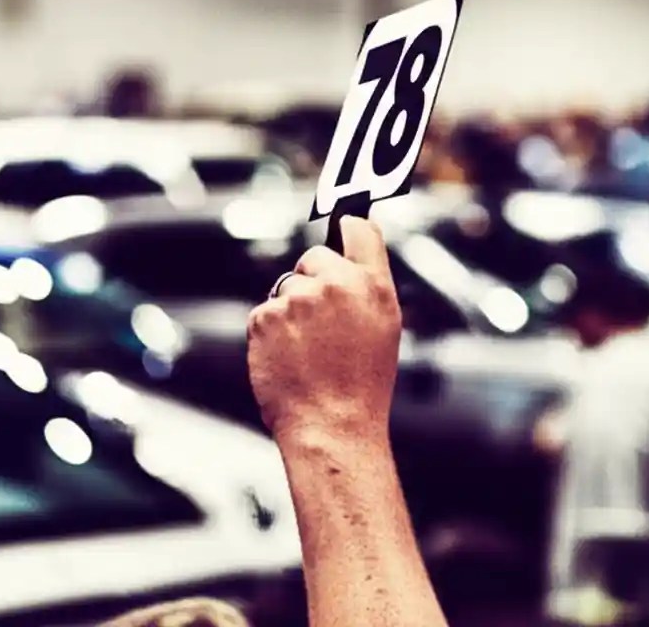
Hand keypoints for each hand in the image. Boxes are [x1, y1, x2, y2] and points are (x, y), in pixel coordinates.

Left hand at [247, 216, 401, 446]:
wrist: (332, 425)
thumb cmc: (361, 385)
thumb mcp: (384, 328)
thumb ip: (368, 285)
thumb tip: (353, 252)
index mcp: (373, 286)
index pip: (360, 230)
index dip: (349, 226)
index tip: (343, 223)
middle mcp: (336, 285)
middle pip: (314, 257)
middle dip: (312, 281)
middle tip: (322, 324)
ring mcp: (298, 300)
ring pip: (286, 288)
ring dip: (290, 312)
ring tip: (307, 350)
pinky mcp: (266, 316)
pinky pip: (264, 312)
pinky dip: (270, 332)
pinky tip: (287, 357)